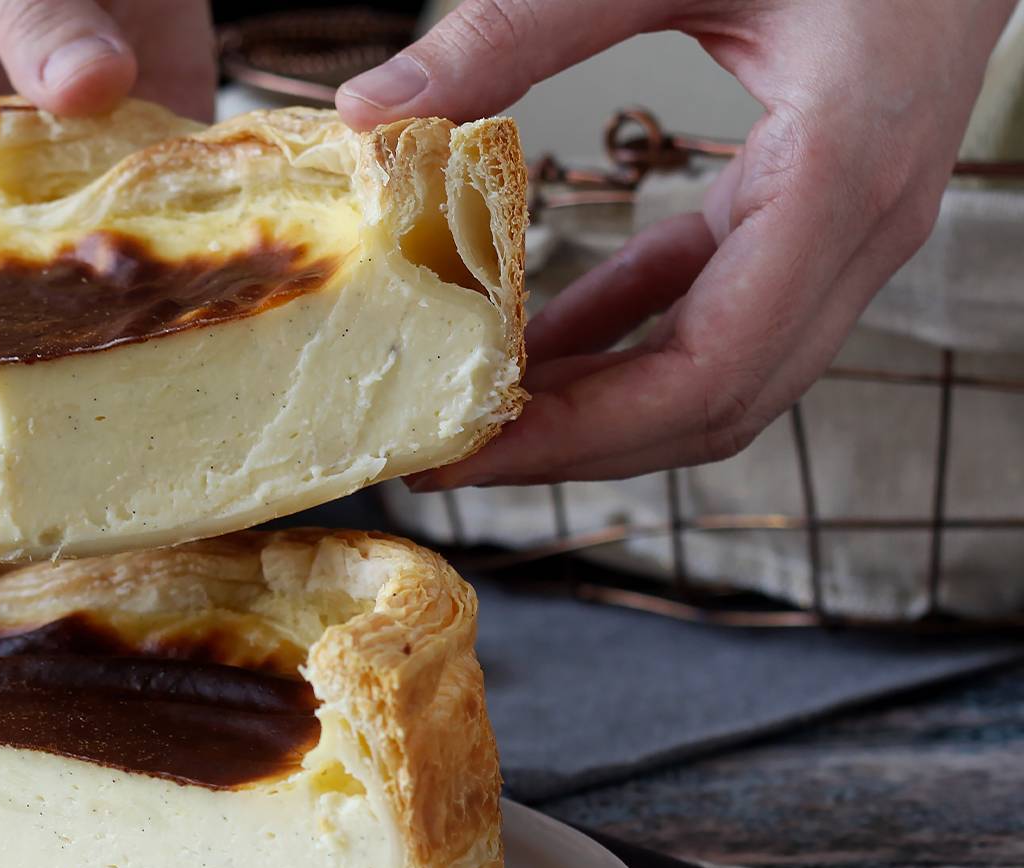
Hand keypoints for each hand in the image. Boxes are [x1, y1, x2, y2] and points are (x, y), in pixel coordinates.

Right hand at [0, 0, 214, 418]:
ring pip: (86, 316)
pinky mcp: (141, 171)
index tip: (4, 426)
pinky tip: (253, 300)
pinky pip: (166, 247)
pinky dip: (203, 277)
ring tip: (200, 385)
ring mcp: (63, 200)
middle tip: (125, 433)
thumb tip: (88, 86)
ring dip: (138, 350)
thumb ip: (30, 16)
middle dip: (51, 398)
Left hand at [336, 0, 1016, 486]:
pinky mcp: (817, 199)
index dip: (581, 437)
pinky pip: (717, 303)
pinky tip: (534, 341)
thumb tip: (376, 109)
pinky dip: (626, 330)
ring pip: (721, 369)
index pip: (710, 375)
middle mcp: (861, 227)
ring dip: (599, 401)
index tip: (466, 453)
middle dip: (577, 447)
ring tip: (475, 412)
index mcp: (839, 179)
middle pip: (717, 402)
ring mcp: (849, 222)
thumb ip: (522, 27)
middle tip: (445, 456)